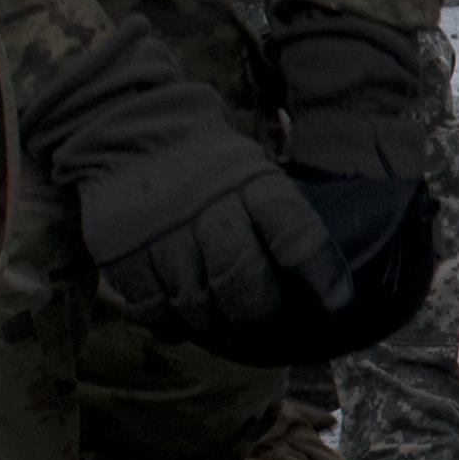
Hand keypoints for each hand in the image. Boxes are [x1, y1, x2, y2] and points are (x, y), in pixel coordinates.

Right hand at [15, 27, 388, 365]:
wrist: (129, 132)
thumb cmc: (210, 169)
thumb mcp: (253, 173)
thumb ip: (279, 221)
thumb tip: (324, 290)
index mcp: (252, 183)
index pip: (294, 231)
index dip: (319, 273)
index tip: (336, 304)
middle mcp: (208, 205)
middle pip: (243, 278)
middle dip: (259, 312)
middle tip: (264, 327)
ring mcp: (162, 230)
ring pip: (196, 301)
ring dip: (211, 321)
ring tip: (217, 318)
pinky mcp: (122, 251)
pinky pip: (153, 307)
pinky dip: (169, 321)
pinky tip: (177, 315)